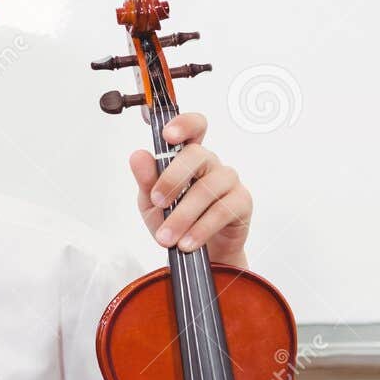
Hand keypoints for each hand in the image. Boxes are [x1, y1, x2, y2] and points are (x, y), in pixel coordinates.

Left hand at [128, 111, 251, 267]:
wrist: (196, 255)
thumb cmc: (175, 221)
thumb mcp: (152, 204)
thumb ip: (146, 180)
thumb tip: (138, 156)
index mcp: (188, 157)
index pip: (193, 127)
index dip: (183, 125)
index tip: (167, 136)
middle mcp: (210, 163)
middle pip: (197, 155)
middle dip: (173, 178)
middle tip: (158, 202)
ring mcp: (228, 181)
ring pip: (207, 188)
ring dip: (183, 215)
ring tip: (168, 237)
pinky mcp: (241, 202)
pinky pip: (222, 211)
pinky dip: (201, 229)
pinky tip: (187, 242)